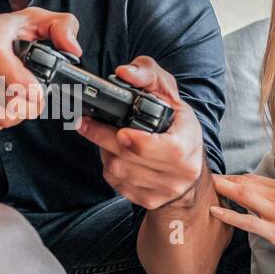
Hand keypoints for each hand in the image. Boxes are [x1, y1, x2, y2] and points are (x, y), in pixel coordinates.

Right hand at [0, 8, 82, 129]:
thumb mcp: (27, 20)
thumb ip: (59, 26)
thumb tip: (73, 48)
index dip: (19, 80)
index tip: (37, 92)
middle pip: (3, 95)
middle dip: (29, 104)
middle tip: (36, 99)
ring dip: (17, 115)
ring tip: (20, 102)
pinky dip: (0, 119)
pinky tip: (1, 104)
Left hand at [75, 57, 204, 209]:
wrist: (189, 166)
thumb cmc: (178, 127)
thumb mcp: (169, 94)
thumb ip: (148, 74)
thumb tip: (124, 72)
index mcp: (186, 146)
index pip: (158, 149)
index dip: (135, 141)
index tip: (120, 131)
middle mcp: (177, 173)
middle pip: (128, 159)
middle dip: (103, 138)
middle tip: (85, 123)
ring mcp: (162, 191)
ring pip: (118, 172)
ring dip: (105, 152)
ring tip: (106, 136)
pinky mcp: (147, 201)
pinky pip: (117, 184)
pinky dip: (110, 167)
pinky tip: (115, 154)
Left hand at [210, 158, 274, 273]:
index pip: (255, 179)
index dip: (235, 178)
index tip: (222, 177)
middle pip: (245, 184)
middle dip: (224, 180)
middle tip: (206, 178)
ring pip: (244, 198)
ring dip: (223, 190)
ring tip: (206, 186)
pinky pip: (247, 222)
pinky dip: (229, 215)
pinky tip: (214, 210)